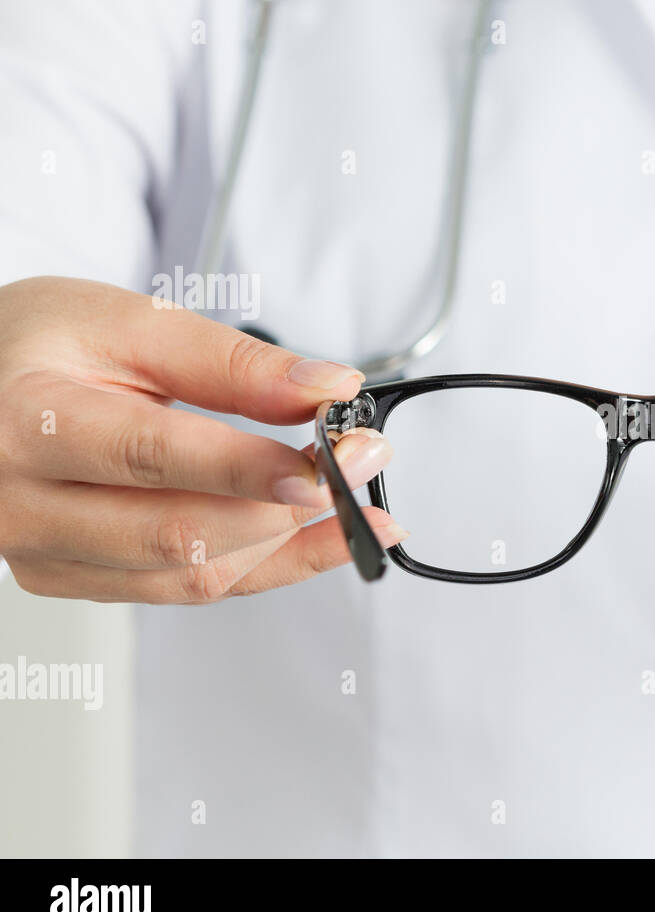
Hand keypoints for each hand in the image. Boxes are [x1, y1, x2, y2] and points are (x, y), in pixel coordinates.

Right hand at [0, 276, 405, 602]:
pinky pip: (184, 588)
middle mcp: (23, 504)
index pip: (153, 456)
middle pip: (180, 534)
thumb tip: (326, 388)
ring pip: (192, 576)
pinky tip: (319, 539)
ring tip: (359, 505)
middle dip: (291, 507)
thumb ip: (231, 361)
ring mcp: (43, 554)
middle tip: (364, 463)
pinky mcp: (71, 579)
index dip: (252, 468)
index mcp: (27, 422)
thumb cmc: (39, 343)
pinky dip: (263, 565)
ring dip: (291, 546)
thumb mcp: (128, 322)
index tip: (335, 460)